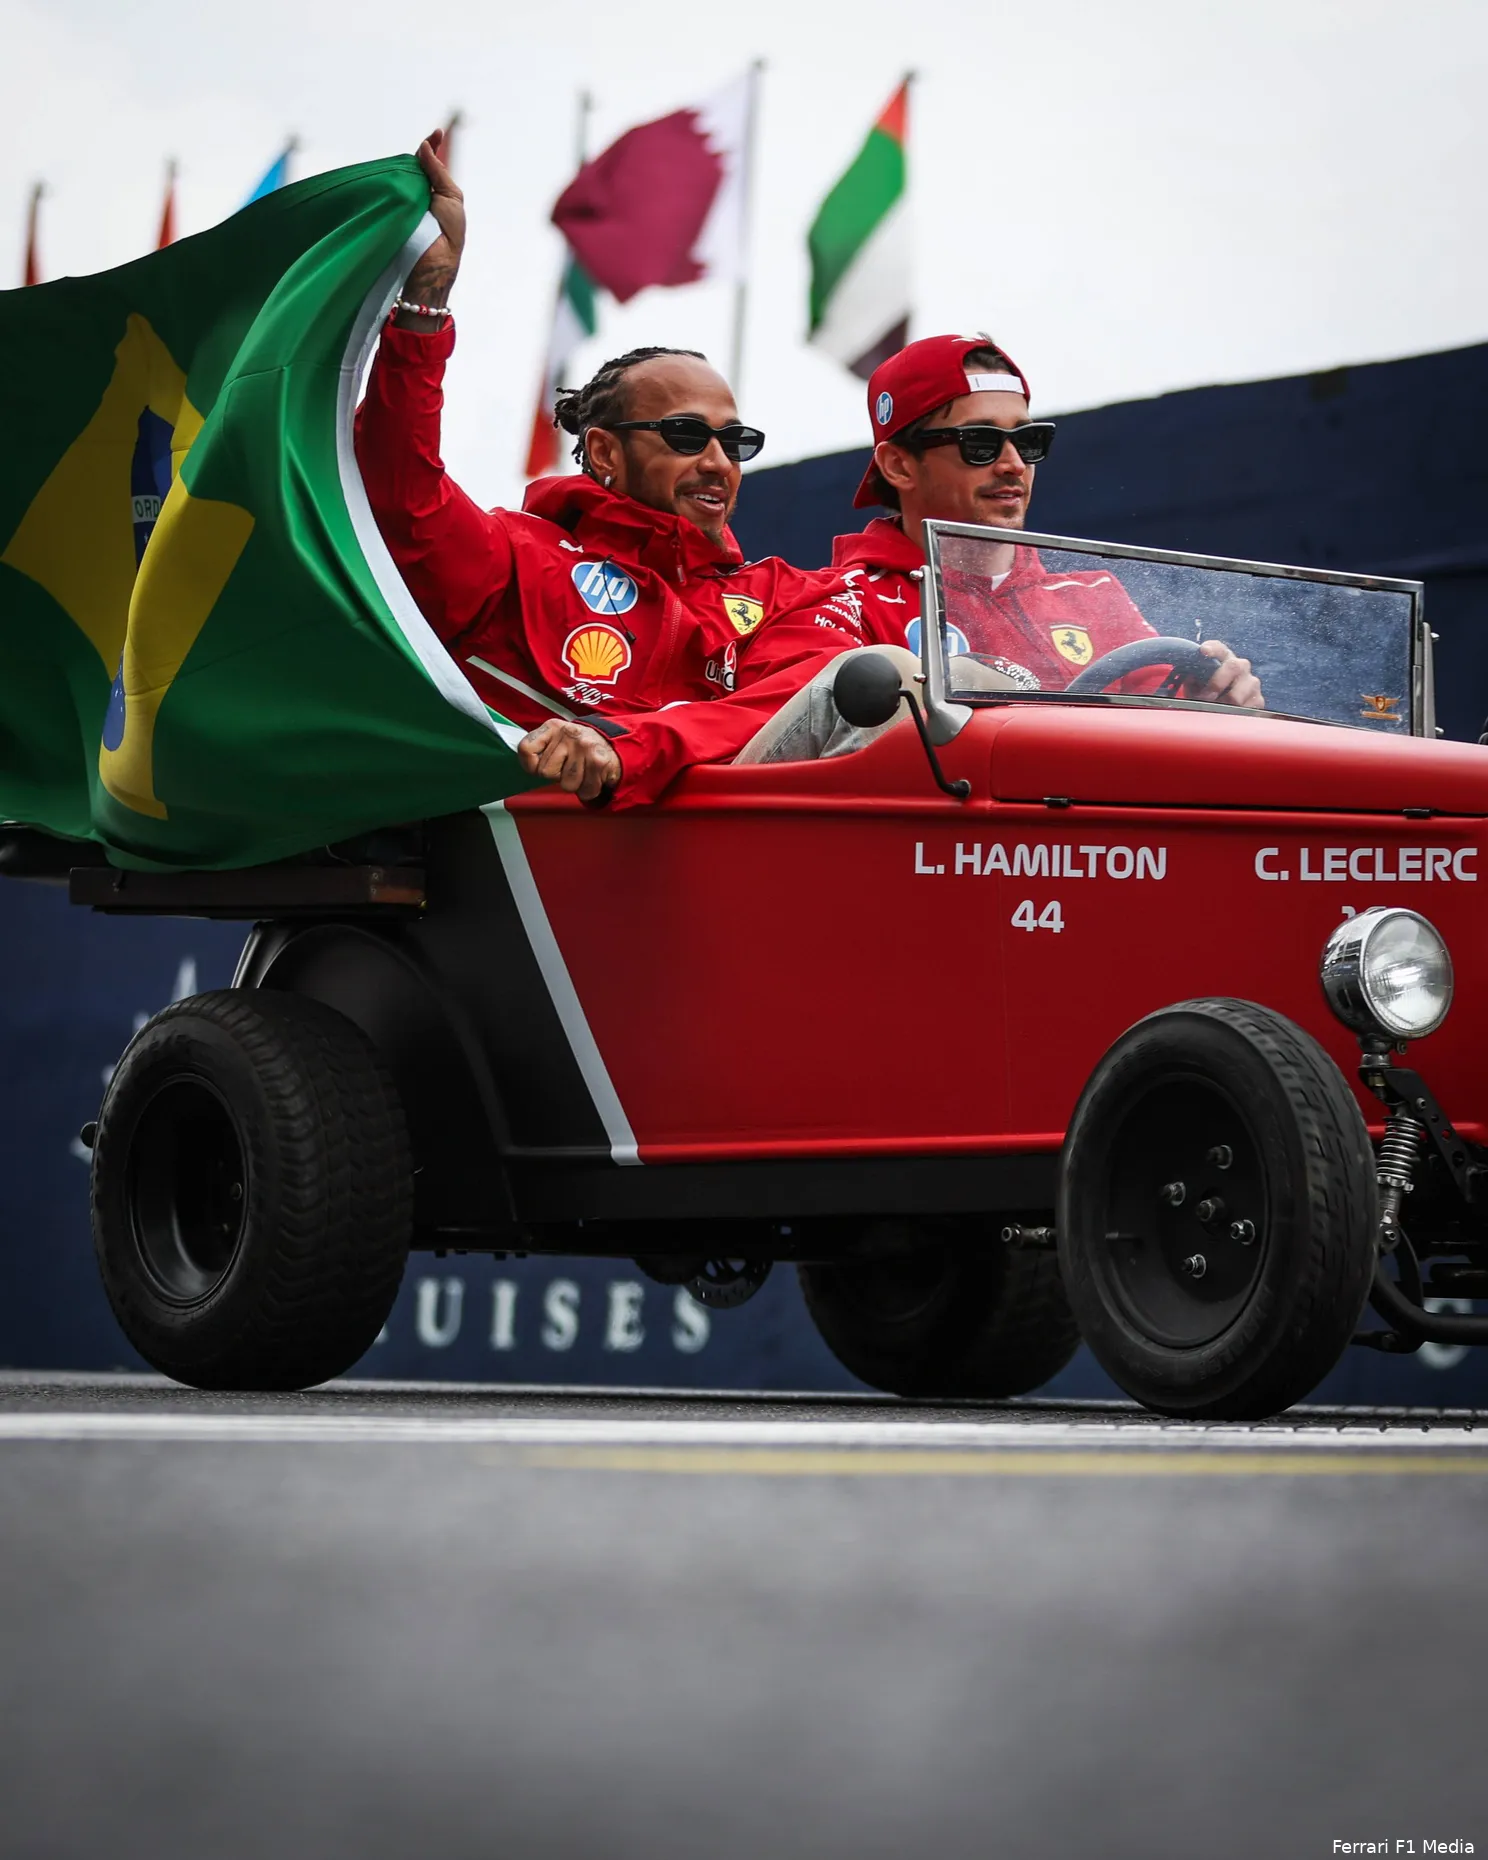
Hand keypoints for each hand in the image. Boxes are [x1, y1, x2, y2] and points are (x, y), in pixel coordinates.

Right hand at [399, 128, 464, 315]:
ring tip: (412, 159)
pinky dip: (388, 180)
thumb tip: (423, 146)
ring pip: (397, 176)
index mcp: (434, 192)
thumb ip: (438, 172)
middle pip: (411, 167)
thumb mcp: (451, 198)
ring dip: (402, 166)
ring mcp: (401, 202)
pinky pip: (385, 190)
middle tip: (426, 141)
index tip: (436, 132)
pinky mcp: (387, 210)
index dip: (431, 148)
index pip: (429, 164)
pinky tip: (392, 171)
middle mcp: (417, 195)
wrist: (433, 265)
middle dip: (417, 155)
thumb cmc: (448, 235)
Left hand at [518, 720, 621, 800]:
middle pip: (545, 772)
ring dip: (574, 784)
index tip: (539, 765)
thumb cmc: (576, 748)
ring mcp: (584, 747)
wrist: (611, 745)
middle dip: (556, 776)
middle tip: (568, 767)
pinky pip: (585, 790)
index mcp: (552, 727)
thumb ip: (538, 750)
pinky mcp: (599, 761)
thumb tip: (529, 766)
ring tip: (581, 771)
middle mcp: (568, 734)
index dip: (529, 765)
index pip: (525, 749)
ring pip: (566, 785)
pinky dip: (588, 790)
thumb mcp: (555, 740)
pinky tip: (592, 777)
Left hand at [1191, 640, 1263, 709]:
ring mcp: (1252, 682)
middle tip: (1204, 697)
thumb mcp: (1196, 684)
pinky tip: (1225, 717)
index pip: (1219, 648)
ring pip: (1238, 694)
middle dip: (1216, 683)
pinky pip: (1246, 708)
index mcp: (1224, 658)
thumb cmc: (1207, 691)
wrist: (1226, 707)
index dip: (1212, 648)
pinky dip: (1232, 715)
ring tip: (1212, 711)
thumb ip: (1192, 680)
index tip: (1203, 651)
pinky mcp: (1258, 699)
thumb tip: (1189, 680)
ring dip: (1222, 704)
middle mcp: (1241, 666)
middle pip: (1233, 666)